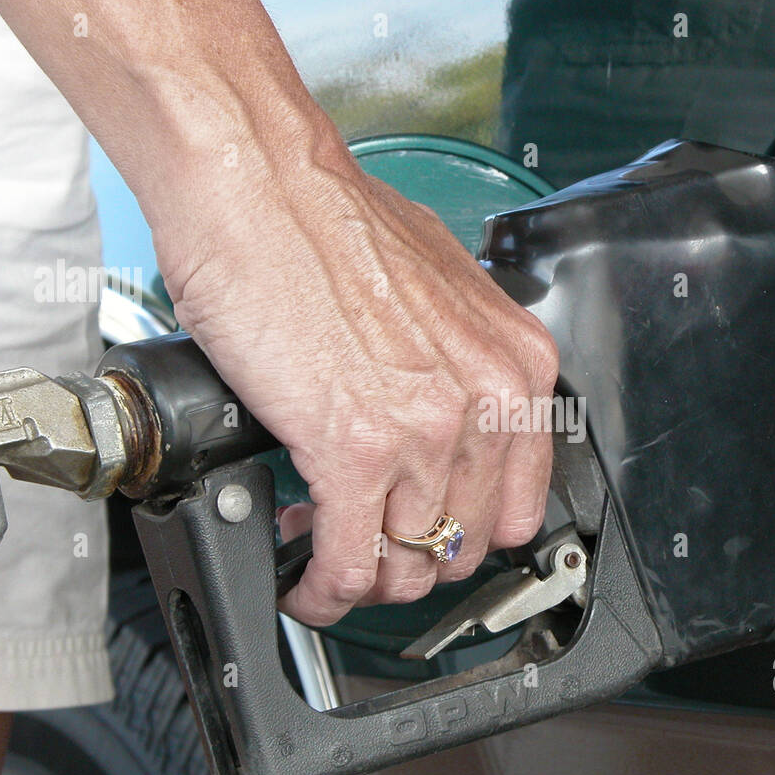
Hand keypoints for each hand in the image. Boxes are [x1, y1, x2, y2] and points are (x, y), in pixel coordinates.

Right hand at [162, 147, 558, 626]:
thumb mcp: (435, 289)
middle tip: (367, 545)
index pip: (518, 504)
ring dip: (363, 580)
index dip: (465, 533)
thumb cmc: (325, 221)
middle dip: (410, 561)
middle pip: (463, 544)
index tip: (426, 531)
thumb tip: (436, 407)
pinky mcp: (354, 449)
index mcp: (515, 364)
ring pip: (408, 566)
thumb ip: (455, 360)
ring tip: (325, 552)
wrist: (257, 183)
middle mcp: (485, 401)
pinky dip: (324, 591)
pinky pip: (349, 564)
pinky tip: (304, 580)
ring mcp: (426, 431)